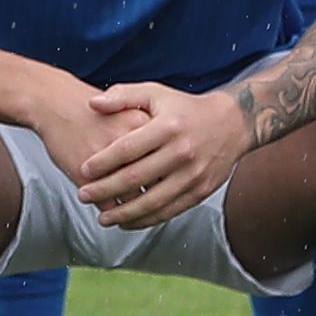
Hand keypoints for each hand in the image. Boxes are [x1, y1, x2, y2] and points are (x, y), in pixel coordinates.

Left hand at [75, 81, 253, 228]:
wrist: (232, 124)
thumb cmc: (184, 108)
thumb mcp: (155, 93)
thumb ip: (123, 96)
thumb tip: (93, 103)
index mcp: (167, 126)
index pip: (127, 148)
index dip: (103, 161)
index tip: (83, 169)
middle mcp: (182, 152)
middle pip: (136, 177)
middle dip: (106, 190)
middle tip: (83, 196)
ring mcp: (193, 175)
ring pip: (153, 201)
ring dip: (124, 213)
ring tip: (102, 218)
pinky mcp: (200, 192)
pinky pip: (169, 211)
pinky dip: (147, 220)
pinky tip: (128, 222)